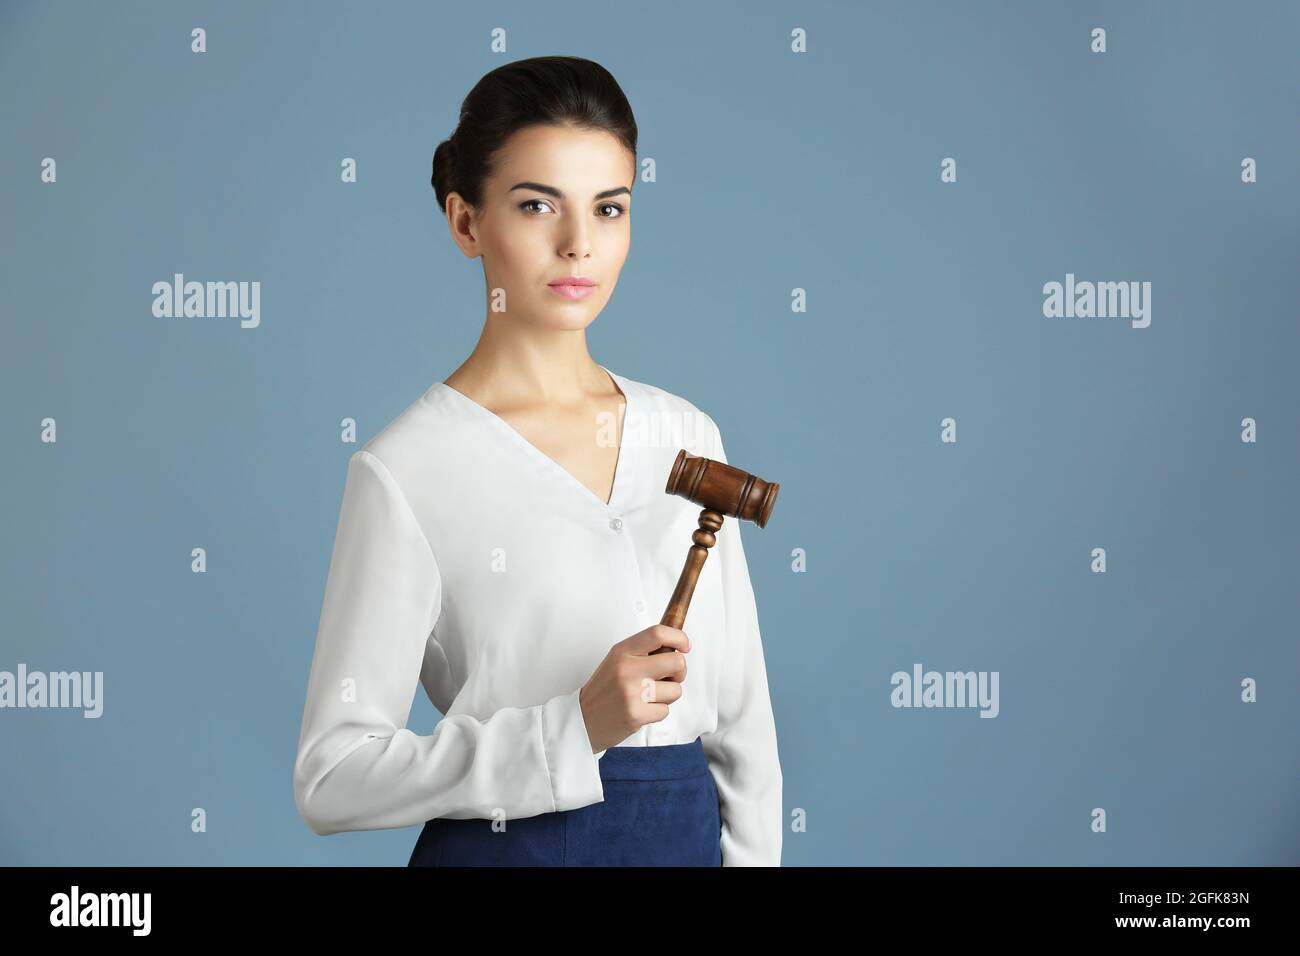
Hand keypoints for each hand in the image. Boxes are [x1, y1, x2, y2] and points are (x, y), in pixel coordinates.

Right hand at [578, 625, 689, 753]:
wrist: (582, 719)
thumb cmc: (604, 689)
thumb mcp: (617, 660)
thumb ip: (642, 652)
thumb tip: (676, 647)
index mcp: (623, 651)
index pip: (658, 633)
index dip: (678, 637)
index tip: (685, 645)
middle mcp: (627, 669)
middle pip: (676, 662)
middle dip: (680, 671)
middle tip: (670, 676)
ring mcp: (632, 693)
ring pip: (675, 690)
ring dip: (667, 695)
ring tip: (649, 697)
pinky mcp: (636, 714)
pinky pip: (665, 710)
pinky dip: (657, 711)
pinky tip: (642, 709)